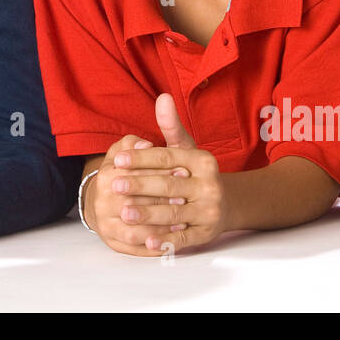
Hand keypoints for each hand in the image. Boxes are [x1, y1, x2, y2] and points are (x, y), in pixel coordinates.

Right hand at [82, 135, 172, 255]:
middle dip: (162, 201)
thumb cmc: (119, 175)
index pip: (135, 175)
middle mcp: (102, 203)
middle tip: (185, 199)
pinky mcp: (114, 244)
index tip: (183, 170)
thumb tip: (146, 143)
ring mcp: (107, 226)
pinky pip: (137, 248)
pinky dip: (156, 244)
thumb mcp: (121, 153)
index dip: (160, 172)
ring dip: (160, 227)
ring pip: (135, 231)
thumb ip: (133, 143)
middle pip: (135, 204)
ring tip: (182, 221)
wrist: (102, 202)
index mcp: (105, 178)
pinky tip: (173, 237)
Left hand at [107, 94, 225, 253]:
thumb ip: (171, 126)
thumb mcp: (185, 148)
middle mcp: (210, 185)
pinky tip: (147, 242)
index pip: (167, 158)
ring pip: (174, 214)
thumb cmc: (195, 173)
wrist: (225, 204)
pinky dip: (165, 241)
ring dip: (148, 214)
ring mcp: (209, 211)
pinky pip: (184, 239)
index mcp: (203, 161)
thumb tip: (163, 97)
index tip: (117, 160)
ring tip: (123, 213)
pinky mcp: (207, 234)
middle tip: (114, 186)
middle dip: (140, 186)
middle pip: (169, 185)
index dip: (141, 159)